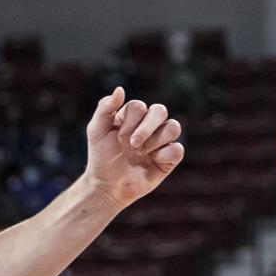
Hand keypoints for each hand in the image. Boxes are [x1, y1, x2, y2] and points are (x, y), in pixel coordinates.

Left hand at [84, 87, 185, 205]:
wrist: (106, 186)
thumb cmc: (101, 156)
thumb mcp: (97, 131)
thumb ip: (105, 108)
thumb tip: (120, 89)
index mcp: (134, 116)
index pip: (140, 106)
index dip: (129, 122)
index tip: (117, 138)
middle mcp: (150, 126)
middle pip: (160, 110)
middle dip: (146, 127)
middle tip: (132, 144)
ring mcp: (161, 142)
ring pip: (173, 127)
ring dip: (155, 140)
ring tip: (140, 153)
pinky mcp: (168, 159)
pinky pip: (178, 150)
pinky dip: (165, 154)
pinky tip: (152, 161)